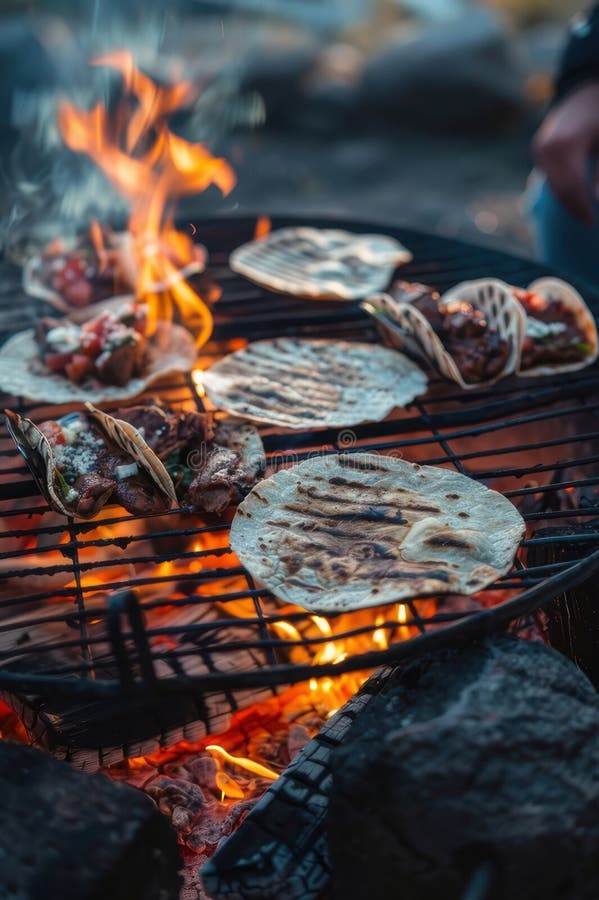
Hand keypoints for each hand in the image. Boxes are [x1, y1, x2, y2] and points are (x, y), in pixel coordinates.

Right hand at [533, 83, 598, 224]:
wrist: (583, 93)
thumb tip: (597, 198)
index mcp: (567, 145)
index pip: (571, 187)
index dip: (582, 207)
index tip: (592, 221)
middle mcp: (548, 148)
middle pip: (559, 190)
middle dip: (574, 208)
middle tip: (588, 220)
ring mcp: (540, 148)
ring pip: (552, 186)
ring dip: (567, 201)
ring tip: (583, 211)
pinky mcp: (538, 150)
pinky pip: (549, 177)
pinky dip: (561, 189)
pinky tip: (574, 196)